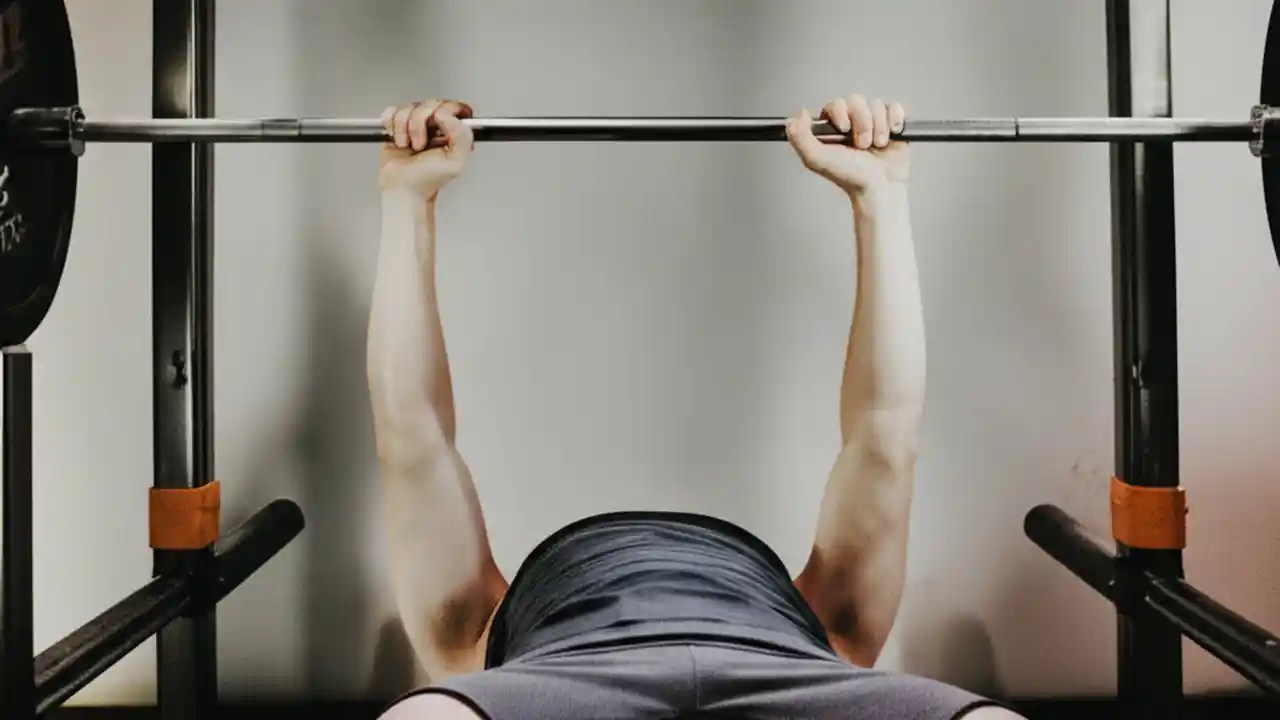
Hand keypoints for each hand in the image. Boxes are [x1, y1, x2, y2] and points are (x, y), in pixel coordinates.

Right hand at [378, 99, 474, 198]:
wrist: (403, 188)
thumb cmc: (428, 180)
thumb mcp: (456, 162)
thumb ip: (463, 136)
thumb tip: (448, 115)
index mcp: (454, 131)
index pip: (455, 106)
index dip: (445, 111)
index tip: (438, 124)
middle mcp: (437, 125)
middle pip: (430, 103)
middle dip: (420, 123)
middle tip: (420, 144)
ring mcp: (417, 124)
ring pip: (410, 106)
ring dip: (405, 128)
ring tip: (409, 146)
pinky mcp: (399, 125)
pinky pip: (394, 111)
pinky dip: (393, 125)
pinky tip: (398, 139)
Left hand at [786, 94, 909, 196]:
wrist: (879, 188)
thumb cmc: (849, 177)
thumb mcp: (816, 159)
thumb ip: (799, 137)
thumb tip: (797, 115)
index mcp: (832, 127)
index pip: (835, 104)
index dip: (841, 113)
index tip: (844, 129)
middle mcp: (852, 121)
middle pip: (856, 100)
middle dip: (862, 122)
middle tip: (862, 145)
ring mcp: (872, 121)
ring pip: (876, 104)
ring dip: (878, 127)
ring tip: (877, 145)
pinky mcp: (891, 123)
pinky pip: (894, 107)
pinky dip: (894, 120)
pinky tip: (891, 136)